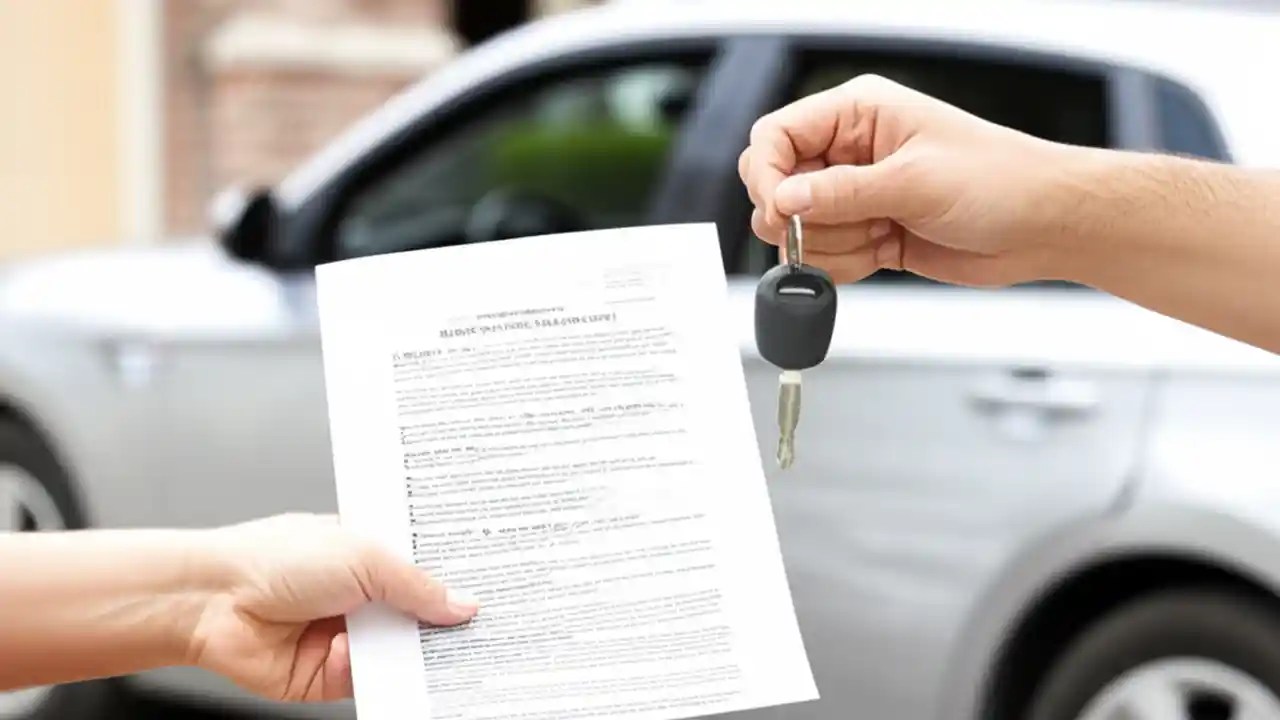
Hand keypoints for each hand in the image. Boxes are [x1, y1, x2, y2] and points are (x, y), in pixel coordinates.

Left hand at [189, 513, 477, 702]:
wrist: (213, 600)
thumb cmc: (274, 558)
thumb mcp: (364, 556)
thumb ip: (417, 584)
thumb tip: (463, 604)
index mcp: (368, 556)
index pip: (423, 570)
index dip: (454, 579)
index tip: (492, 585)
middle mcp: (359, 596)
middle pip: (417, 614)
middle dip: (444, 621)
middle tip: (483, 623)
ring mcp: (346, 636)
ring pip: (399, 651)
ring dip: (416, 650)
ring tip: (443, 645)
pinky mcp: (330, 675)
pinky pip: (370, 679)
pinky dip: (378, 673)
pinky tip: (375, 658)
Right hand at [738, 74, 1092, 286]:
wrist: (1044, 226)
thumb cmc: (1001, 181)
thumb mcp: (914, 181)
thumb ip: (842, 193)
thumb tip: (784, 201)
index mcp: (858, 114)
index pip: (776, 136)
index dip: (767, 175)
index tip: (781, 209)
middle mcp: (850, 152)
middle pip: (777, 187)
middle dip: (800, 218)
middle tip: (840, 225)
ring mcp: (857, 196)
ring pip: (797, 230)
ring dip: (832, 246)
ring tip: (882, 234)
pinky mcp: (867, 233)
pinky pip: (824, 258)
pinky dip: (846, 266)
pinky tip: (885, 251)